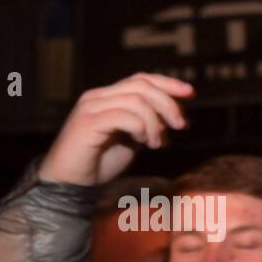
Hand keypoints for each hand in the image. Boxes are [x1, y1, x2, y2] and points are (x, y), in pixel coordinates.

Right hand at [38, 73, 192, 186]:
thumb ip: (149, 125)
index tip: (190, 93)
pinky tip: (143, 142)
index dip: (167, 83)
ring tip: (157, 143)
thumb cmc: (101, 162)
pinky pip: (123, 115)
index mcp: (108, 98)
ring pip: (135, 100)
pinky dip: (141, 127)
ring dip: (155, 122)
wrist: (71, 182)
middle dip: (168, 104)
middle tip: (181, 125)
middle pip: (141, 85)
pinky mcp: (87, 123)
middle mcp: (98, 97)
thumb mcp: (133, 141)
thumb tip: (176, 116)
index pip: (141, 79)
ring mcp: (91, 108)